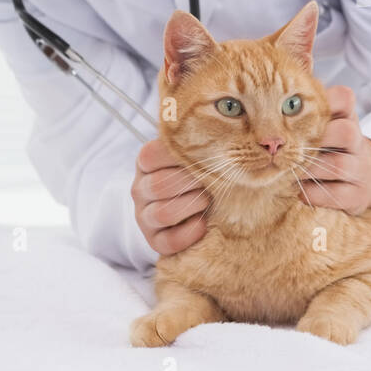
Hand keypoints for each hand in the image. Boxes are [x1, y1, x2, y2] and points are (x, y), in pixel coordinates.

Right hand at [132, 139, 208, 255]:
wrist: (186, 209)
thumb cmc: (193, 174)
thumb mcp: (191, 156)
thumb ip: (198, 145)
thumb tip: (231, 130)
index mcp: (146, 162)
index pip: (152, 155)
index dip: (179, 157)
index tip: (204, 156)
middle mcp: (140, 188)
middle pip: (160, 185)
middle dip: (192, 184)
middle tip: (213, 181)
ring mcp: (144, 216)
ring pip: (164, 213)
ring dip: (192, 207)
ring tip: (209, 201)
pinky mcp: (153, 240)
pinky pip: (168, 240)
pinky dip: (190, 233)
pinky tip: (204, 224)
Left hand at [296, 85, 370, 213]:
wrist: (363, 177)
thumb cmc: (328, 142)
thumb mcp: (321, 116)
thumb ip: (301, 95)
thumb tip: (277, 56)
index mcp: (345, 115)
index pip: (344, 98)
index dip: (326, 101)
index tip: (301, 106)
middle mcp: (356, 139)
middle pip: (345, 132)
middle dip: (317, 139)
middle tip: (288, 146)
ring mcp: (358, 168)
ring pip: (337, 165)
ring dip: (308, 169)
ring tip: (286, 170)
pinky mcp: (357, 195)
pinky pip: (337, 195)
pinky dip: (313, 193)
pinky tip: (297, 191)